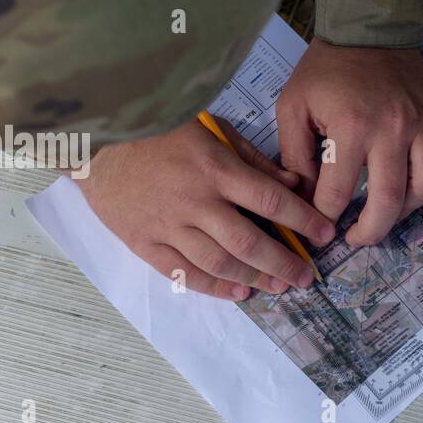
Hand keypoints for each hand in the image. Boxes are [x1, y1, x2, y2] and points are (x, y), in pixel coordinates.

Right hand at [76, 120, 334, 299]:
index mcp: (215, 169)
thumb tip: (293, 185)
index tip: (325, 235)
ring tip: (279, 286)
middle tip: (307, 277)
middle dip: (284, 263)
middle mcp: (195, 202)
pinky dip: (214, 287)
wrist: (96, 141)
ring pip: (220, 263)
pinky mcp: (145, 243)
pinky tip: (239, 292)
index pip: (270, 202)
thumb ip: (252, 159)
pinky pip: (183, 273)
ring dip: (255, 279)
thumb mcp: (211, 129)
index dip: (303, 222)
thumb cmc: (159, 129)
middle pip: (249, 242)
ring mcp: (168, 226)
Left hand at [276, 40, 422, 245]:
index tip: (319, 226)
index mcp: (351, 128)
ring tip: (389, 212)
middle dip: (371, 231)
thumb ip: (294, 154)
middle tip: (356, 239)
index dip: (324, 218)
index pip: (338, 193)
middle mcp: (393, 130)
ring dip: (409, 208)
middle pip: (390, 201)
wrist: (368, 25)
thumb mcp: (293, 106)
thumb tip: (302, 196)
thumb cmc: (326, 67)